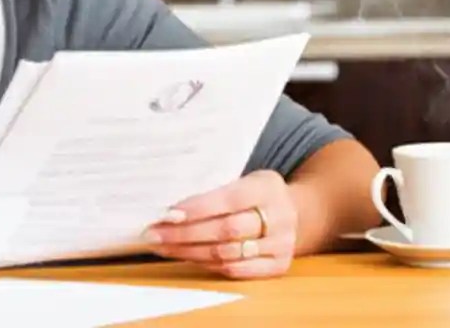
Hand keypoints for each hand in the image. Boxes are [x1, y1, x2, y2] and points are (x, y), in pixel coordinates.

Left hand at [141, 170, 297, 279]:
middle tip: (154, 234)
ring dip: (190, 252)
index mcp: (267, 187)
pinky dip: (208, 265)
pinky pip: (237, 270)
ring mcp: (282, 244)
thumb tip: (169, 206)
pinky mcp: (279, 265)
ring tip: (163, 247)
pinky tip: (186, 257)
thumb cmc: (255, 193)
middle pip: (227, 230)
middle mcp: (279, 216)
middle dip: (185, 234)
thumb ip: (215, 190)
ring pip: (228, 253)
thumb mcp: (244, 179)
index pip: (229, 199)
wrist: (295, 211)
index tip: (167, 214)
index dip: (197, 208)